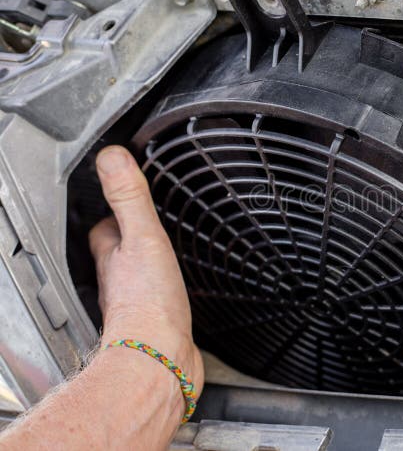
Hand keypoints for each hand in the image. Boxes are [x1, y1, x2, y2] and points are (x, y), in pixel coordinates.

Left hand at [89, 145, 203, 405]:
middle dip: (132, 234)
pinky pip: (164, 297)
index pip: (105, 225)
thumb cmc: (149, 305)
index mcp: (113, 256)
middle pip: (120, 250)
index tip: (125, 191)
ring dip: (151, 261)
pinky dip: (170, 288)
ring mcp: (139, 303)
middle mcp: (120, 280)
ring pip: (140, 274)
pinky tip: (183, 287)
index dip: (113, 208)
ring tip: (167, 249)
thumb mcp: (143, 238)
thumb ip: (129, 197)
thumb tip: (112, 156)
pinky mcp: (162, 323)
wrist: (162, 358)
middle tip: (148, 219)